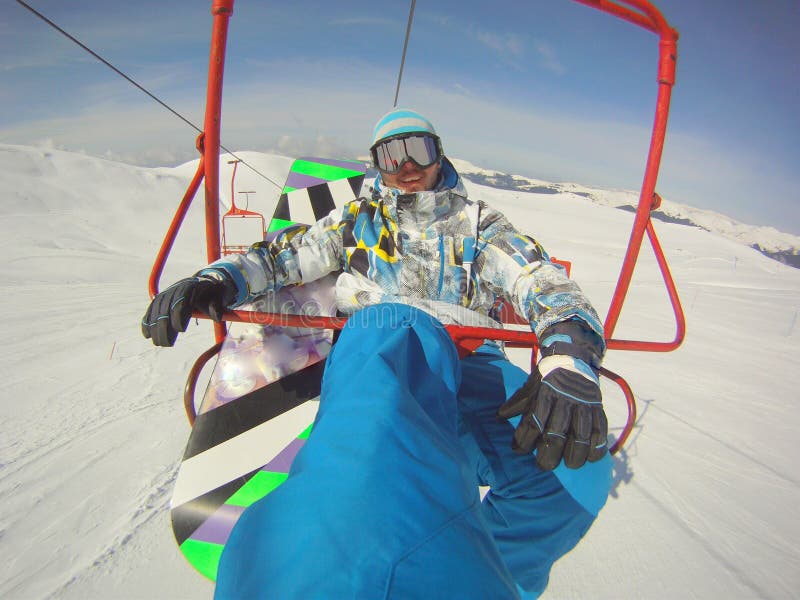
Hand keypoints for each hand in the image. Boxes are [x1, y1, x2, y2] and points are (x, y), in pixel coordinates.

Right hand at [141, 274, 234, 346]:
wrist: (204, 282)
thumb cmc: (212, 292)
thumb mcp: (218, 297)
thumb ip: (216, 306)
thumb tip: (216, 317)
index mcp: (191, 286)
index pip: (181, 300)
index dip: (178, 315)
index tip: (180, 330)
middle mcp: (176, 288)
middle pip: (166, 308)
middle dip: (164, 326)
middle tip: (166, 343)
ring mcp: (167, 293)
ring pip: (156, 310)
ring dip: (154, 327)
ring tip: (157, 342)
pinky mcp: (161, 299)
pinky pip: (152, 309)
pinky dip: (147, 321)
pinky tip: (146, 334)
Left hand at [497, 355, 607, 469]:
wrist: (574, 357)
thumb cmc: (548, 376)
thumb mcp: (530, 385)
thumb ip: (516, 403)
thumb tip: (498, 417)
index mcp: (544, 395)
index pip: (533, 424)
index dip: (523, 441)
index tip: (518, 451)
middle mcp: (564, 401)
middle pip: (556, 435)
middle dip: (548, 456)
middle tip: (543, 466)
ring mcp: (583, 406)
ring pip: (580, 438)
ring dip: (574, 456)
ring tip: (568, 464)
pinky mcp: (598, 409)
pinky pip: (600, 433)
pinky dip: (597, 448)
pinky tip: (590, 457)